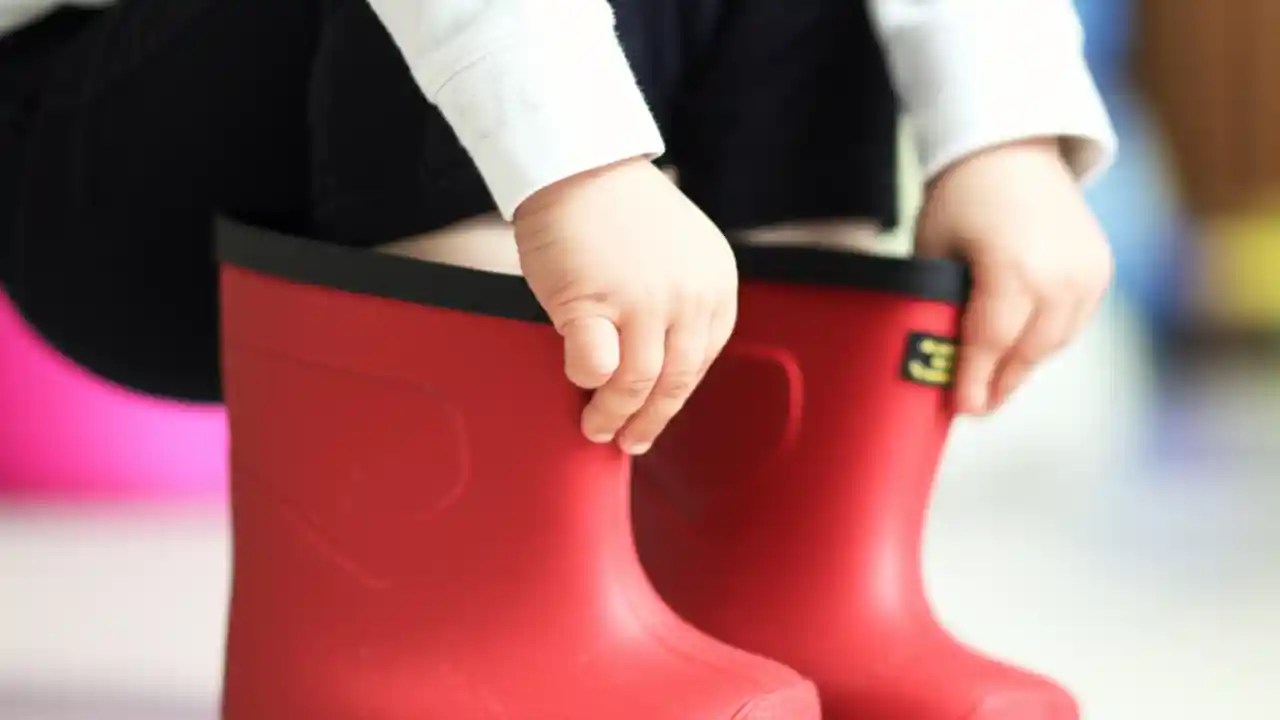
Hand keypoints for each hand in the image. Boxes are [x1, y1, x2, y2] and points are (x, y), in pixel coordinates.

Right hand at [514, 157, 737, 453]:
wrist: (575, 161)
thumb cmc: (614, 211)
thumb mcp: (673, 256)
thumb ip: (675, 305)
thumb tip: (649, 376)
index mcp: (716, 284)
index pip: (701, 360)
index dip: (674, 397)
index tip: (654, 416)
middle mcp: (691, 295)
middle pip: (676, 382)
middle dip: (650, 420)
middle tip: (628, 440)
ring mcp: (645, 300)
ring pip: (636, 384)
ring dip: (614, 415)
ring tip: (596, 428)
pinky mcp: (596, 302)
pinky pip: (594, 366)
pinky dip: (585, 380)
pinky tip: (576, 382)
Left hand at [914, 139, 1112, 414]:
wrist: (1011, 147)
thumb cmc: (960, 197)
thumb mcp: (934, 250)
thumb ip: (938, 303)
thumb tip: (937, 357)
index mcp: (1012, 268)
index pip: (990, 344)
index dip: (974, 382)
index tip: (961, 410)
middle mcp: (1059, 275)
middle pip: (1026, 351)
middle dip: (999, 383)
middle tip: (974, 406)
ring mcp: (1087, 272)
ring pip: (1053, 342)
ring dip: (1024, 365)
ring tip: (995, 384)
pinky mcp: (1099, 268)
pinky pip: (1072, 321)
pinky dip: (1046, 339)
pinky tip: (1020, 350)